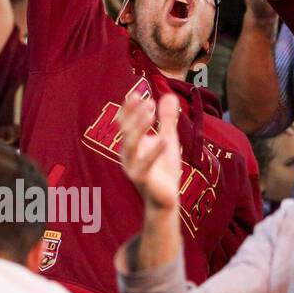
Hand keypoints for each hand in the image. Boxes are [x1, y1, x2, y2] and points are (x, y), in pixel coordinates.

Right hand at [117, 90, 181, 213]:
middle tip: (146, 100)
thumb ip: (167, 119)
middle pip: (125, 129)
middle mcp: (127, 152)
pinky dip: (154, 151)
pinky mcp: (140, 178)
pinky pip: (144, 164)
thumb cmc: (163, 170)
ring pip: (130, 144)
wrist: (165, 199)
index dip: (129, 107)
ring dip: (138, 127)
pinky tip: (164, 139)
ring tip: (150, 112)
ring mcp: (131, 165)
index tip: (139, 93)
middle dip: (134, 114)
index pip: (124, 121)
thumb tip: (169, 95)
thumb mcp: (167, 139)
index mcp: (131, 142)